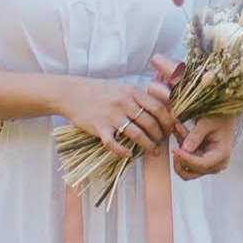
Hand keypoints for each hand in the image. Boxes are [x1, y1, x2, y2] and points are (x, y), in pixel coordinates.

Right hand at [59, 77, 176, 157]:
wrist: (71, 93)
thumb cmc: (99, 91)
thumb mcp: (121, 87)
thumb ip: (138, 97)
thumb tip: (159, 108)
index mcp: (131, 91)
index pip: (158, 107)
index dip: (167, 120)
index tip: (170, 128)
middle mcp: (123, 103)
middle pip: (150, 123)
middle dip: (160, 136)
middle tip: (162, 142)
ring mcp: (111, 116)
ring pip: (136, 134)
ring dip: (148, 145)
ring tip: (154, 151)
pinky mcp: (99, 127)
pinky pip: (114, 143)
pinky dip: (123, 151)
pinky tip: (129, 155)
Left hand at [171, 115, 237, 177]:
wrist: (225, 117)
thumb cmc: (220, 117)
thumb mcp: (207, 122)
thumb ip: (196, 135)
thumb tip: (185, 149)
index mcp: (222, 154)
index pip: (201, 164)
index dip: (186, 159)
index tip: (175, 150)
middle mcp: (217, 164)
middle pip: (192, 171)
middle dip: (180, 157)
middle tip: (174, 143)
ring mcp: (209, 166)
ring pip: (186, 168)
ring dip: (179, 153)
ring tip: (177, 131)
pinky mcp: (202, 164)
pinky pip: (186, 163)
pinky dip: (180, 150)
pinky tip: (179, 133)